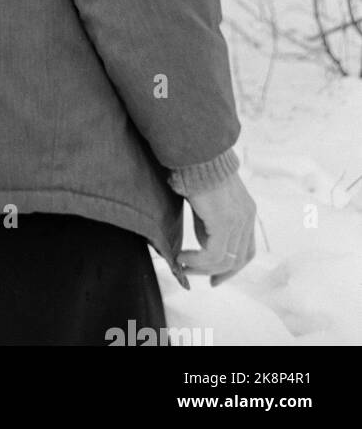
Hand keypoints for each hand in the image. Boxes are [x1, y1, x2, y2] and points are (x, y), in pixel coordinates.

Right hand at [177, 172, 256, 286]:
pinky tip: (182, 256)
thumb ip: (208, 221)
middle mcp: (247, 217)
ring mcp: (238, 220)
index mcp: (246, 211)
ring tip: (183, 265)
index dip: (231, 267)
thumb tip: (202, 243)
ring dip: (202, 267)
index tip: (213, 276)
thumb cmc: (195, 169)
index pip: (246, 250)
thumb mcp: (206, 200)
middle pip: (238, 259)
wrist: (195, 151)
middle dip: (217, 272)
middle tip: (194, 275)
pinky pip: (213, 253)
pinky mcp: (224, 221)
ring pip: (225, 259)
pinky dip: (197, 260)